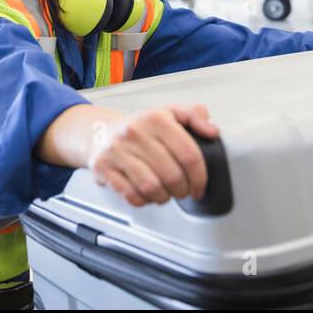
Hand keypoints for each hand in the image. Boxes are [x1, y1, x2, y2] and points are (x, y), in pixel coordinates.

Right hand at [86, 104, 217, 207]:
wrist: (100, 130)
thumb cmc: (141, 126)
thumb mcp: (170, 112)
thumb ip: (196, 115)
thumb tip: (212, 131)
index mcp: (156, 118)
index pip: (188, 154)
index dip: (200, 176)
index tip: (200, 186)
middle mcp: (134, 132)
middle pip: (172, 174)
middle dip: (182, 189)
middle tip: (183, 190)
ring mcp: (117, 150)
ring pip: (151, 187)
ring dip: (164, 197)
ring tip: (166, 193)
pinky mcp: (103, 168)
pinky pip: (130, 195)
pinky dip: (144, 200)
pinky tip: (147, 194)